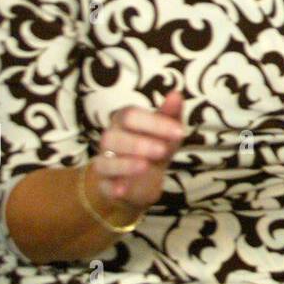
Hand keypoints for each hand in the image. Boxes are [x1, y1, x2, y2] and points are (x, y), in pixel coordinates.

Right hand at [90, 90, 185, 209]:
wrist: (142, 180)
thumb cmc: (154, 146)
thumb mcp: (167, 132)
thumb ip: (171, 114)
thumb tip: (176, 93)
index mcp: (123, 120)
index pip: (131, 115)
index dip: (154, 123)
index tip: (179, 132)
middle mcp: (110, 138)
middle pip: (115, 137)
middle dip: (139, 143)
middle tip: (163, 150)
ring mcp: (105, 161)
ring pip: (107, 160)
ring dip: (126, 164)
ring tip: (146, 166)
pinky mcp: (105, 183)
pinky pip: (104, 184)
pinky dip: (112, 187)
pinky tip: (123, 189)